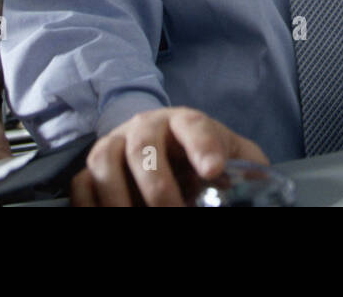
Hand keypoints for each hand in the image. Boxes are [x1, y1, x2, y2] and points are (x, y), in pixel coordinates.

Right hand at [69, 107, 267, 206]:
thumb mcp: (230, 152)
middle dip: (156, 184)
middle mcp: (146, 127)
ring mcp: (115, 143)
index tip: (214, 169)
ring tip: (135, 221)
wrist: (162, 140)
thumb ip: (246, 166)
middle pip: (143, 146)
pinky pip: (82, 182)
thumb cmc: (200, 151)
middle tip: (171, 212)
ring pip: (103, 160)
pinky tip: (105, 217)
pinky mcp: (93, 166)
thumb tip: (260, 186)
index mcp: (185, 122)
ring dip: (117, 197)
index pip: (194, 126)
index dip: (203, 146)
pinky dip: (89, 205)